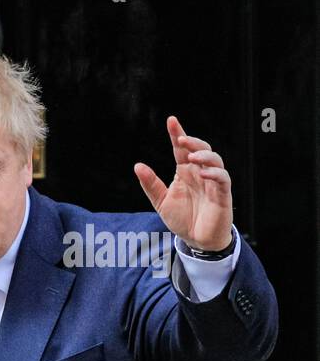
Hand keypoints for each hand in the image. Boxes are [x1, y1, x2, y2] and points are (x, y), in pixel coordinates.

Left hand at [133, 115, 233, 251]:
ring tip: (191, 156)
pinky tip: (204, 173)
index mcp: (185, 172)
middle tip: (181, 139)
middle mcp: (200, 173)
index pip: (182, 149)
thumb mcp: (161, 201)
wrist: (196, 240)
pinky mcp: (222, 194)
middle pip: (201, 149)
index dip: (177, 134)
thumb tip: (137, 165)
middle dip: (193, 141)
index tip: (171, 121)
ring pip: (215, 160)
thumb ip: (151, 184)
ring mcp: (212, 182)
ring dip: (204, 155)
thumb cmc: (182, 218)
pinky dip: (215, 173)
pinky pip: (223, 179)